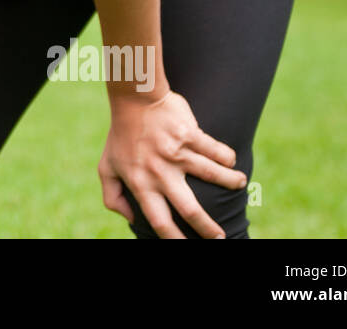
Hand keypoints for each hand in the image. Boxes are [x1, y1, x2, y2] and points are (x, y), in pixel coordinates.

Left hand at [97, 90, 246, 238]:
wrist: (134, 99)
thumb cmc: (120, 135)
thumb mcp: (106, 167)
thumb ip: (112, 196)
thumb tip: (129, 218)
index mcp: (141, 183)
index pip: (159, 220)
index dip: (174, 239)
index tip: (187, 247)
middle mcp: (161, 172)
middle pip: (190, 209)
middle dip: (209, 228)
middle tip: (221, 237)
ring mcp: (177, 152)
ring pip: (213, 175)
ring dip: (230, 182)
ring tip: (239, 186)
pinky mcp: (190, 134)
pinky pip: (216, 150)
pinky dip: (227, 158)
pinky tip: (232, 162)